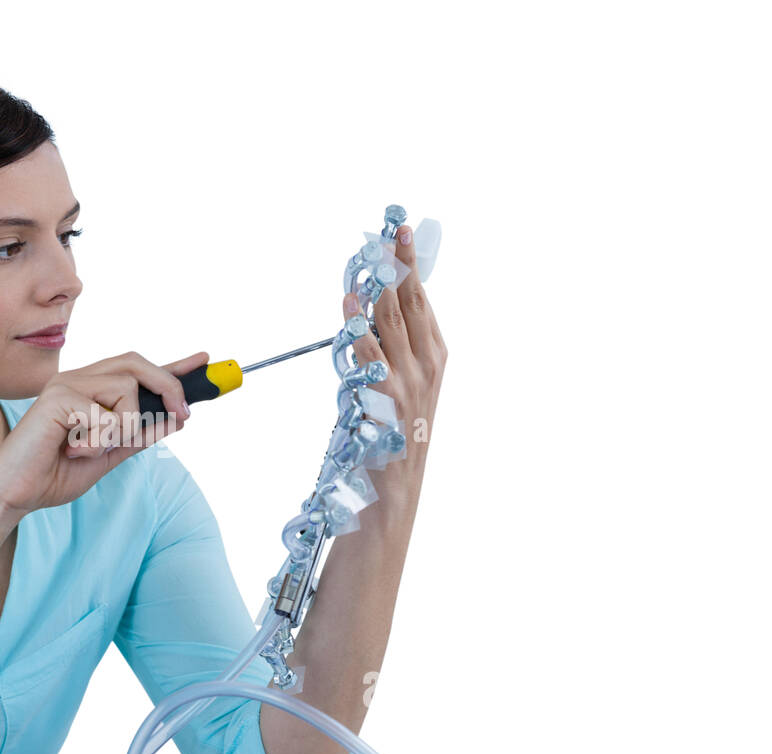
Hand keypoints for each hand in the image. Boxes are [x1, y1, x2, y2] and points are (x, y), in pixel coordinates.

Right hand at [0, 350, 209, 518]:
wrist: (11, 493)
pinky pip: (107, 415)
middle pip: (137, 363)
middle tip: (183, 416)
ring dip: (126, 426)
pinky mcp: (59, 397)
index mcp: (89, 391)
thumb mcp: (107, 456)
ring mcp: (67, 384)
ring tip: (94, 449)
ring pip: (127, 388)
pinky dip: (100, 441)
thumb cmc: (51, 475)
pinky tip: (73, 451)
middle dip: (169, 386)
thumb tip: (173, 418)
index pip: (137, 369)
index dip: (172, 366)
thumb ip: (136, 436)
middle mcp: (78, 380)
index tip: (204, 361)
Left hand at [348, 223, 447, 512]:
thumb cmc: (390, 438)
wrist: (392, 491)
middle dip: (400, 263)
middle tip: (389, 229)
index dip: (411, 265)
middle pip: (411, 302)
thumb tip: (366, 309)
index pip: (422, 300)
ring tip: (371, 252)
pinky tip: (350, 302)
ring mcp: (409, 381)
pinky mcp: (386, 399)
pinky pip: (371, 354)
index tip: (400, 231)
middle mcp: (427, 364)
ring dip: (379, 284)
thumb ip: (390, 349)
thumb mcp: (399, 386)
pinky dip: (359, 325)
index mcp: (436, 356)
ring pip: (392, 320)